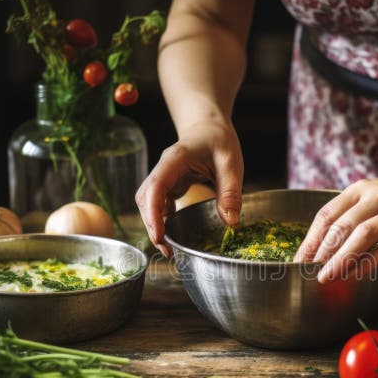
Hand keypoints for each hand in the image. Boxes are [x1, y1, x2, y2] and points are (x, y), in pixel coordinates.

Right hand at [136, 121, 243, 256]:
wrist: (208, 126)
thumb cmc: (219, 140)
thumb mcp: (231, 162)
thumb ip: (231, 191)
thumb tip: (231, 222)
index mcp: (175, 159)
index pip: (156, 187)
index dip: (153, 213)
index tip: (159, 236)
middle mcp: (163, 169)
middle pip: (146, 199)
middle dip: (152, 226)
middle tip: (168, 250)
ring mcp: (162, 177)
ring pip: (148, 203)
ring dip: (154, 225)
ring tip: (168, 246)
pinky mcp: (166, 185)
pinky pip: (157, 204)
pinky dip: (160, 219)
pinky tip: (171, 231)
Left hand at [293, 168, 377, 282]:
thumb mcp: (374, 196)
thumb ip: (351, 215)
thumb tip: (322, 247)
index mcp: (360, 189)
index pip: (327, 215)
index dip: (310, 239)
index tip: (299, 260)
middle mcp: (376, 197)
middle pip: (341, 226)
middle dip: (322, 253)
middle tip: (310, 272)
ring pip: (362, 236)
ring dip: (341, 259)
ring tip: (327, 276)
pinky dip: (368, 262)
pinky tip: (355, 274)